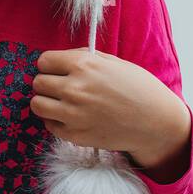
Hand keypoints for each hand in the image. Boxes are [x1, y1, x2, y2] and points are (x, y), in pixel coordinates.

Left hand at [30, 48, 191, 168]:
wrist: (155, 121)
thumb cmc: (137, 87)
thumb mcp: (112, 62)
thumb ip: (84, 59)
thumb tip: (61, 61)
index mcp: (83, 65)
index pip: (44, 61)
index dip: (50, 65)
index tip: (57, 71)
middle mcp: (74, 88)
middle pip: (38, 82)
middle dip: (47, 83)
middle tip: (60, 87)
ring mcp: (73, 114)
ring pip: (37, 104)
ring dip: (45, 102)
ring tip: (59, 103)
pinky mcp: (75, 135)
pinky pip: (49, 125)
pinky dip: (55, 121)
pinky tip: (69, 118)